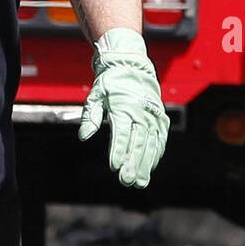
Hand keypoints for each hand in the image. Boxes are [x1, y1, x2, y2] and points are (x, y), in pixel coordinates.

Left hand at [78, 28, 168, 188]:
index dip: (118, 150)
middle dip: (132, 163)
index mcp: (124, 106)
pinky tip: (149, 168)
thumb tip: (84, 135)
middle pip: (138, 142)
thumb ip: (91, 116)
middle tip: (127, 181)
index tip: (115, 167)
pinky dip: (155, 154)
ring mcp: (153, 115)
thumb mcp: (95, 95)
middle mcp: (141, 111)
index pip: (121, 132)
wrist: (131, 64)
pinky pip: (159, 139)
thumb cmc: (110, 82)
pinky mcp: (160, 117)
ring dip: (145, 164)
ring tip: (139, 181)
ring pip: (150, 144)